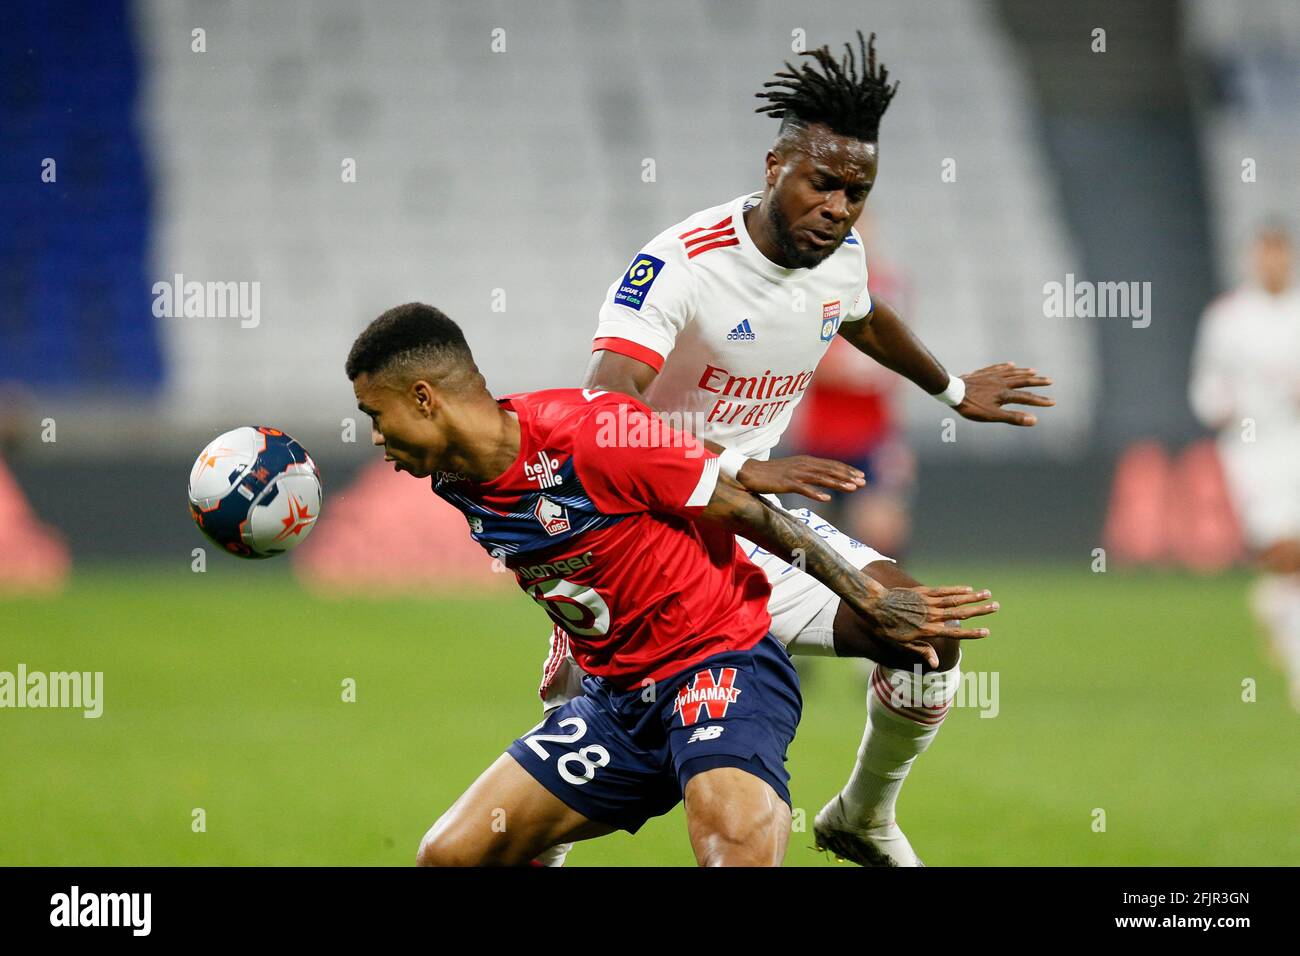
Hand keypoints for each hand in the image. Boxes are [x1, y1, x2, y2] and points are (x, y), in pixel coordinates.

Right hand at [737, 454, 865, 501]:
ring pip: (821, 478)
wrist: (750, 472)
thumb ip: (807, 474)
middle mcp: (803, 465)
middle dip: (848, 476)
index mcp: (806, 461)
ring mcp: (795, 474)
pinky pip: (803, 489)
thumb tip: (821, 483)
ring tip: (852, 488)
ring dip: (838, 483)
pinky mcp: (786, 483)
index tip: (860, 476)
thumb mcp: (792, 470)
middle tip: (863, 482)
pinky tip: (826, 498)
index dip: (847, 470)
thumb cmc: (771, 473)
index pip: (831, 465)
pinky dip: (815, 493)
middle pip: (830, 470)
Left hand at [864, 586, 997, 666]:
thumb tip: (935, 663)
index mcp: (928, 630)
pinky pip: (943, 590)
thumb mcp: (900, 644)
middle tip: (996, 606)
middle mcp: (931, 615)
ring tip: (988, 594)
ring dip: (972, 597)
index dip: (972, 632)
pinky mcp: (922, 592)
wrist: (873, 604)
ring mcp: (928, 602)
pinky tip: (968, 589)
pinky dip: (956, 589)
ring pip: (955, 599)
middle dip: (979, 610)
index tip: (987, 632)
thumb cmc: (885, 628)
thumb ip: (920, 651)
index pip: (954, 632)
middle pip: (960, 612)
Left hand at [954, 362, 1054, 425]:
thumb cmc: (972, 407)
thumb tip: (1034, 420)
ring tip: (1034, 371)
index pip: (1027, 398)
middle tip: (1049, 380)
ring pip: (1012, 372)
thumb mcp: (992, 416)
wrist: (952, 392)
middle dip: (1037, 382)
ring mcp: (992, 376)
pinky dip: (1006, 366)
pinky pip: (998, 368)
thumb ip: (1013, 418)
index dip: (1041, 401)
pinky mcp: (983, 373)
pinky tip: (1010, 364)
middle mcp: (1001, 382)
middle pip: (1023, 380)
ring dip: (1024, 372)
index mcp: (1005, 394)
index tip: (1053, 402)